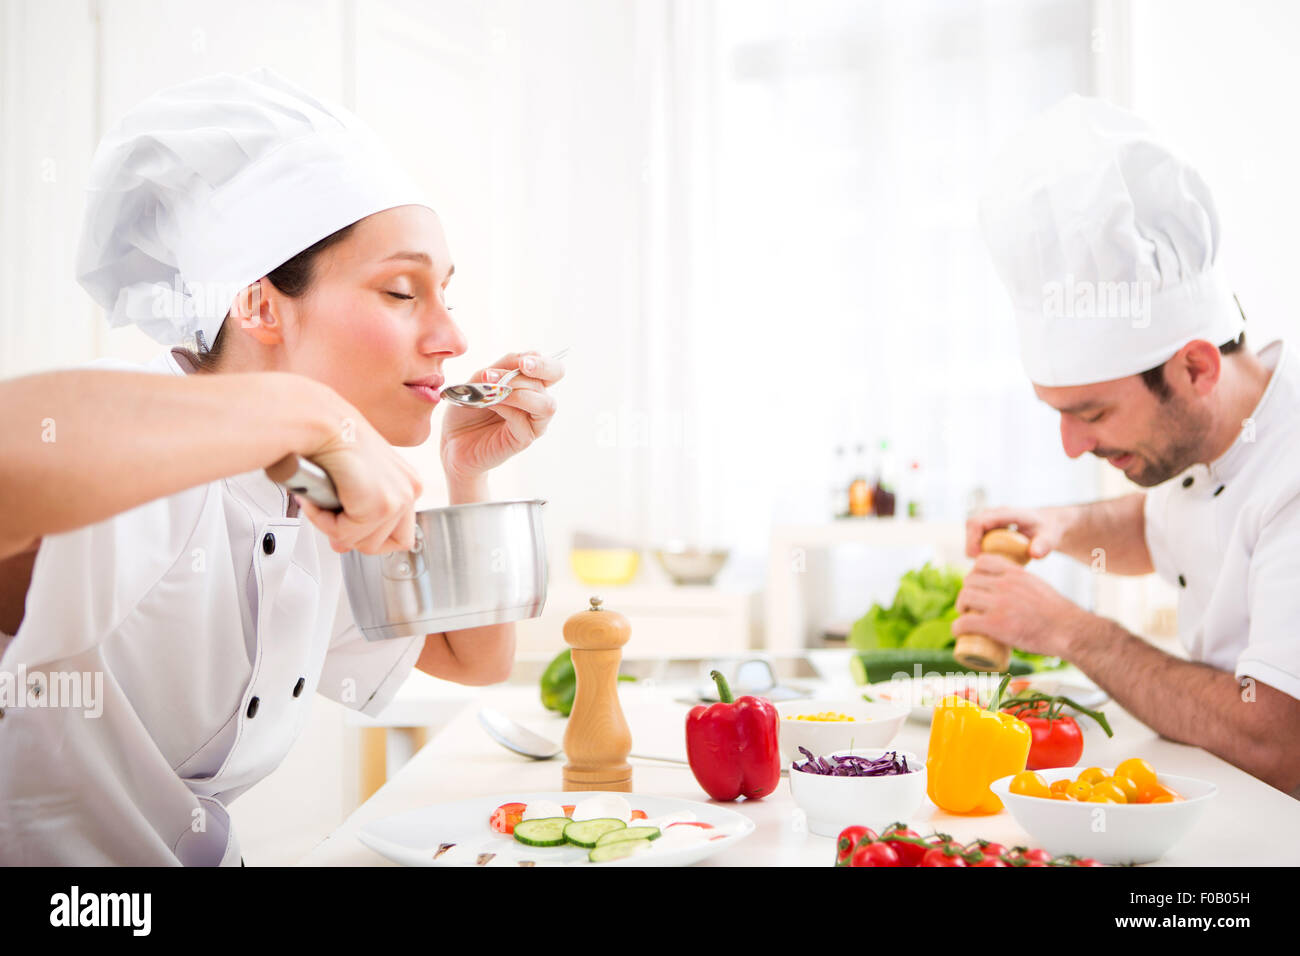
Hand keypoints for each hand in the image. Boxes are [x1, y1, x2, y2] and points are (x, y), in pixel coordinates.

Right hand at [268, 393, 422, 555]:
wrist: (323, 424)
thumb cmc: (333, 441)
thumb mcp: (352, 482)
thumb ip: (357, 514)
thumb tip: (344, 544)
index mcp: (407, 482)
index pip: (402, 532)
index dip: (370, 537)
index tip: (346, 531)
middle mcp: (410, 489)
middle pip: (392, 543)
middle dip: (355, 537)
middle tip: (329, 518)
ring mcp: (399, 499)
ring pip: (366, 543)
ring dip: (334, 526)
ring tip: (320, 500)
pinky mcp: (381, 506)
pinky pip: (346, 534)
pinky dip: (324, 521)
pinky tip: (318, 499)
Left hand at [440, 350, 563, 483]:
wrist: (452, 441)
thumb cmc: (467, 409)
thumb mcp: (480, 379)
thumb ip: (502, 367)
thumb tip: (525, 357)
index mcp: (530, 385)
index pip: (551, 369)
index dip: (542, 362)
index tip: (522, 361)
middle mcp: (537, 402)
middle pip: (554, 379)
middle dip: (539, 368)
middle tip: (522, 366)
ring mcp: (533, 422)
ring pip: (545, 403)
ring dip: (519, 390)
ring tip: (494, 389)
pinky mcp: (524, 439)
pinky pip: (524, 420)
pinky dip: (507, 407)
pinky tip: (489, 404)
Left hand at [952, 554, 1087, 657]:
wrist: (1069, 631)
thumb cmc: (1058, 614)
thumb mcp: (1038, 587)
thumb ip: (1024, 585)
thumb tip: (1015, 593)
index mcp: (1016, 573)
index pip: (982, 561)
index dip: (974, 573)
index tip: (976, 586)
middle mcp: (1005, 584)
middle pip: (969, 580)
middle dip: (966, 592)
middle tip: (969, 606)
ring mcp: (999, 603)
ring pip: (964, 597)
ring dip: (960, 608)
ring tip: (966, 617)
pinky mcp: (995, 623)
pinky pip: (964, 622)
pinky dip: (957, 627)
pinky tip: (958, 632)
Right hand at [966, 506, 1072, 560]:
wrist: (1049, 524)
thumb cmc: (1049, 530)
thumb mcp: (1051, 537)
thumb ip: (1044, 545)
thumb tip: (1034, 554)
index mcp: (1006, 512)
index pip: (977, 522)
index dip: (972, 541)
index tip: (978, 558)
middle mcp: (995, 513)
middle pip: (971, 526)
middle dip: (971, 546)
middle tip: (982, 565)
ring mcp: (991, 518)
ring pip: (972, 532)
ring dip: (975, 548)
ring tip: (991, 563)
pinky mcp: (990, 525)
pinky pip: (978, 536)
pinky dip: (982, 549)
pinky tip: (996, 560)